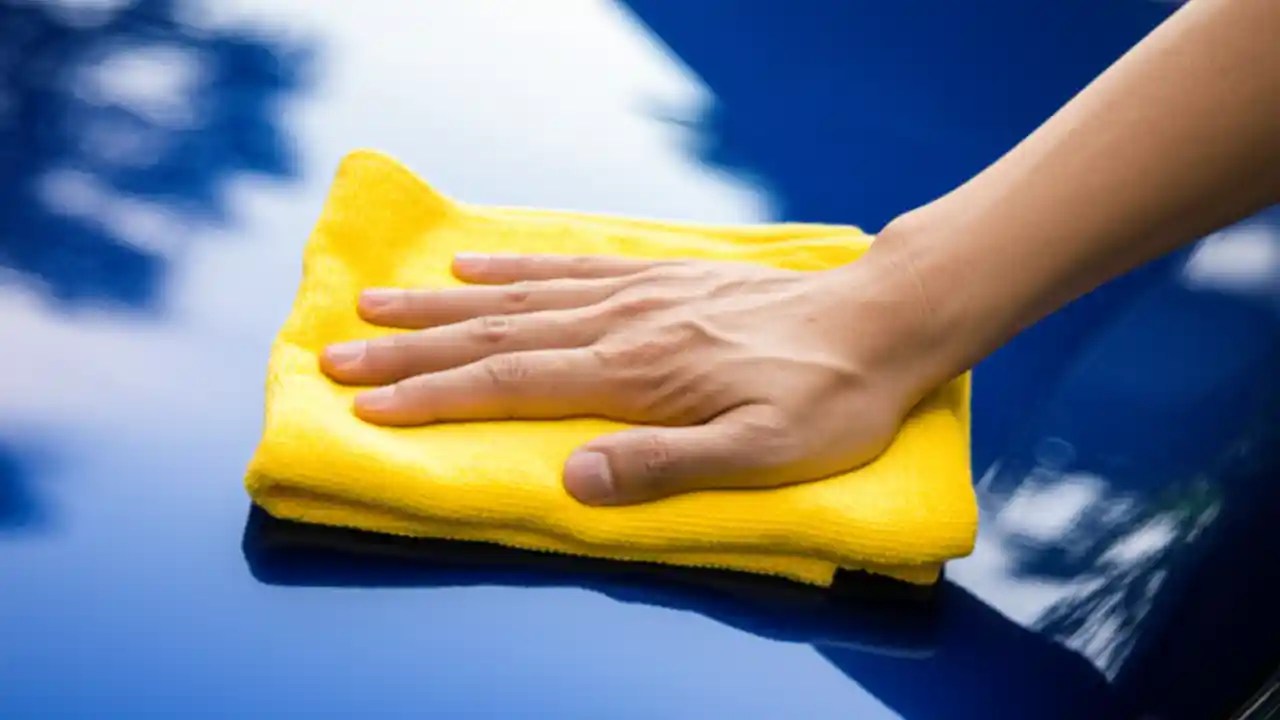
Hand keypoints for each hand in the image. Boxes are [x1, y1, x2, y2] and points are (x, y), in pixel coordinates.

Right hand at [321, 251, 935, 505]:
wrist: (877, 323)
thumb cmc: (827, 401)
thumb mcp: (761, 456)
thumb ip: (664, 468)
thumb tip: (571, 480)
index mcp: (633, 373)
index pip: (510, 385)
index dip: (433, 399)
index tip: (365, 408)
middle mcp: (619, 324)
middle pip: (493, 336)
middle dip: (409, 352)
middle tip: (334, 356)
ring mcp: (635, 293)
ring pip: (516, 297)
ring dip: (439, 306)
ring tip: (375, 304)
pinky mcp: (657, 277)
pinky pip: (567, 266)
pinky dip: (511, 267)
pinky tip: (472, 266)